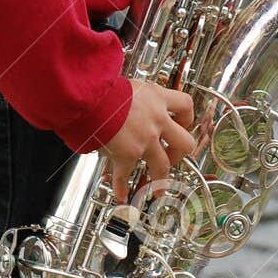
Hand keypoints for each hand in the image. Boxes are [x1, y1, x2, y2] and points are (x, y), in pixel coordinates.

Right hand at [101, 79, 196, 200]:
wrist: (90, 96)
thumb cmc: (103, 86)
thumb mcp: (127, 84)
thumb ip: (134, 97)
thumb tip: (127, 101)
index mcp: (156, 98)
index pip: (186, 106)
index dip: (186, 118)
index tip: (181, 123)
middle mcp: (156, 120)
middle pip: (184, 142)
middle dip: (179, 153)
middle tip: (171, 156)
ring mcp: (145, 139)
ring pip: (162, 166)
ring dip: (160, 178)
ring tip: (158, 188)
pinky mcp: (128, 154)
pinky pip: (125, 175)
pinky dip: (121, 186)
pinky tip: (120, 193)